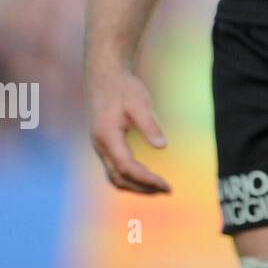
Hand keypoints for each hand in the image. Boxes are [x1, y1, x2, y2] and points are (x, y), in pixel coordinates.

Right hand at [87, 69, 170, 192]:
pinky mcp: (104, 145)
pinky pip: (113, 170)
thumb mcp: (139, 102)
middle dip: (143, 188)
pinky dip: (129, 178)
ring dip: (135, 186)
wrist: (104, 77)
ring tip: (158, 189)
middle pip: (119, 178)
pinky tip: (145, 177)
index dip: (147, 179)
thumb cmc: (123, 88)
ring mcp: (100, 147)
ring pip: (114, 177)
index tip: (167, 185)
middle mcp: (100, 146)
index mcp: (108, 137)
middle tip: (167, 190)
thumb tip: (162, 146)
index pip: (127, 167)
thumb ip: (150, 125)